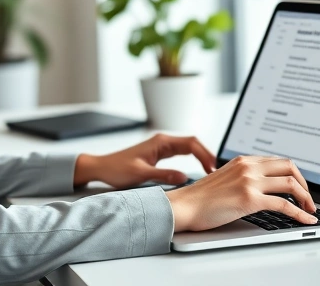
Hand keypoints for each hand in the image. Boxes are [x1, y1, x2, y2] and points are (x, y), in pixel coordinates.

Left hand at [73, 133, 215, 189]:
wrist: (101, 167)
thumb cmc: (117, 169)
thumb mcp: (141, 174)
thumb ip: (163, 175)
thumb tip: (185, 178)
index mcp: (160, 142)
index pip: (191, 143)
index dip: (205, 154)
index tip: (213, 167)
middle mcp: (163, 141)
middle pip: (193, 143)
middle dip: (207, 155)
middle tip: (218, 170)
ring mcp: (162, 147)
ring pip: (188, 148)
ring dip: (201, 157)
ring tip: (212, 171)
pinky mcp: (160, 154)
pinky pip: (182, 153)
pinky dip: (193, 159)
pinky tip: (198, 170)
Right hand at [164, 155, 317, 231]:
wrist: (184, 206)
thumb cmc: (200, 198)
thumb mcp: (225, 179)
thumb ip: (243, 177)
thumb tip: (261, 188)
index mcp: (243, 160)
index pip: (278, 161)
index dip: (294, 174)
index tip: (299, 187)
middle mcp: (248, 166)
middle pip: (289, 167)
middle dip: (304, 184)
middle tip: (308, 199)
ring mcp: (250, 181)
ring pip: (291, 184)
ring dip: (306, 198)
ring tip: (310, 210)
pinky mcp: (249, 198)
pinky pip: (284, 205)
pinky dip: (300, 213)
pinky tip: (305, 219)